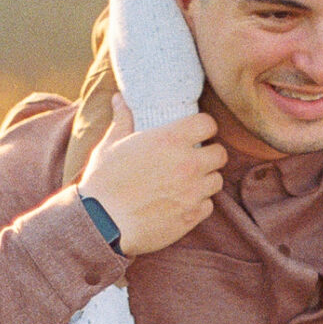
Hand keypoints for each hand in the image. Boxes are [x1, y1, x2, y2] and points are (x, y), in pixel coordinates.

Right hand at [80, 98, 226, 255]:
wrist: (102, 224)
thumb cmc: (103, 182)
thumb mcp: (110, 145)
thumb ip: (122, 120)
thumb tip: (119, 99)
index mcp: (170, 139)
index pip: (208, 124)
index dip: (204, 127)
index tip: (197, 132)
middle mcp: (188, 164)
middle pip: (220, 154)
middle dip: (210, 154)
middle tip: (195, 158)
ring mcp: (193, 192)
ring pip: (217, 181)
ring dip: (206, 179)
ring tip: (188, 181)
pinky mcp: (192, 216)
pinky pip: (208, 206)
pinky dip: (198, 203)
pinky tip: (181, 202)